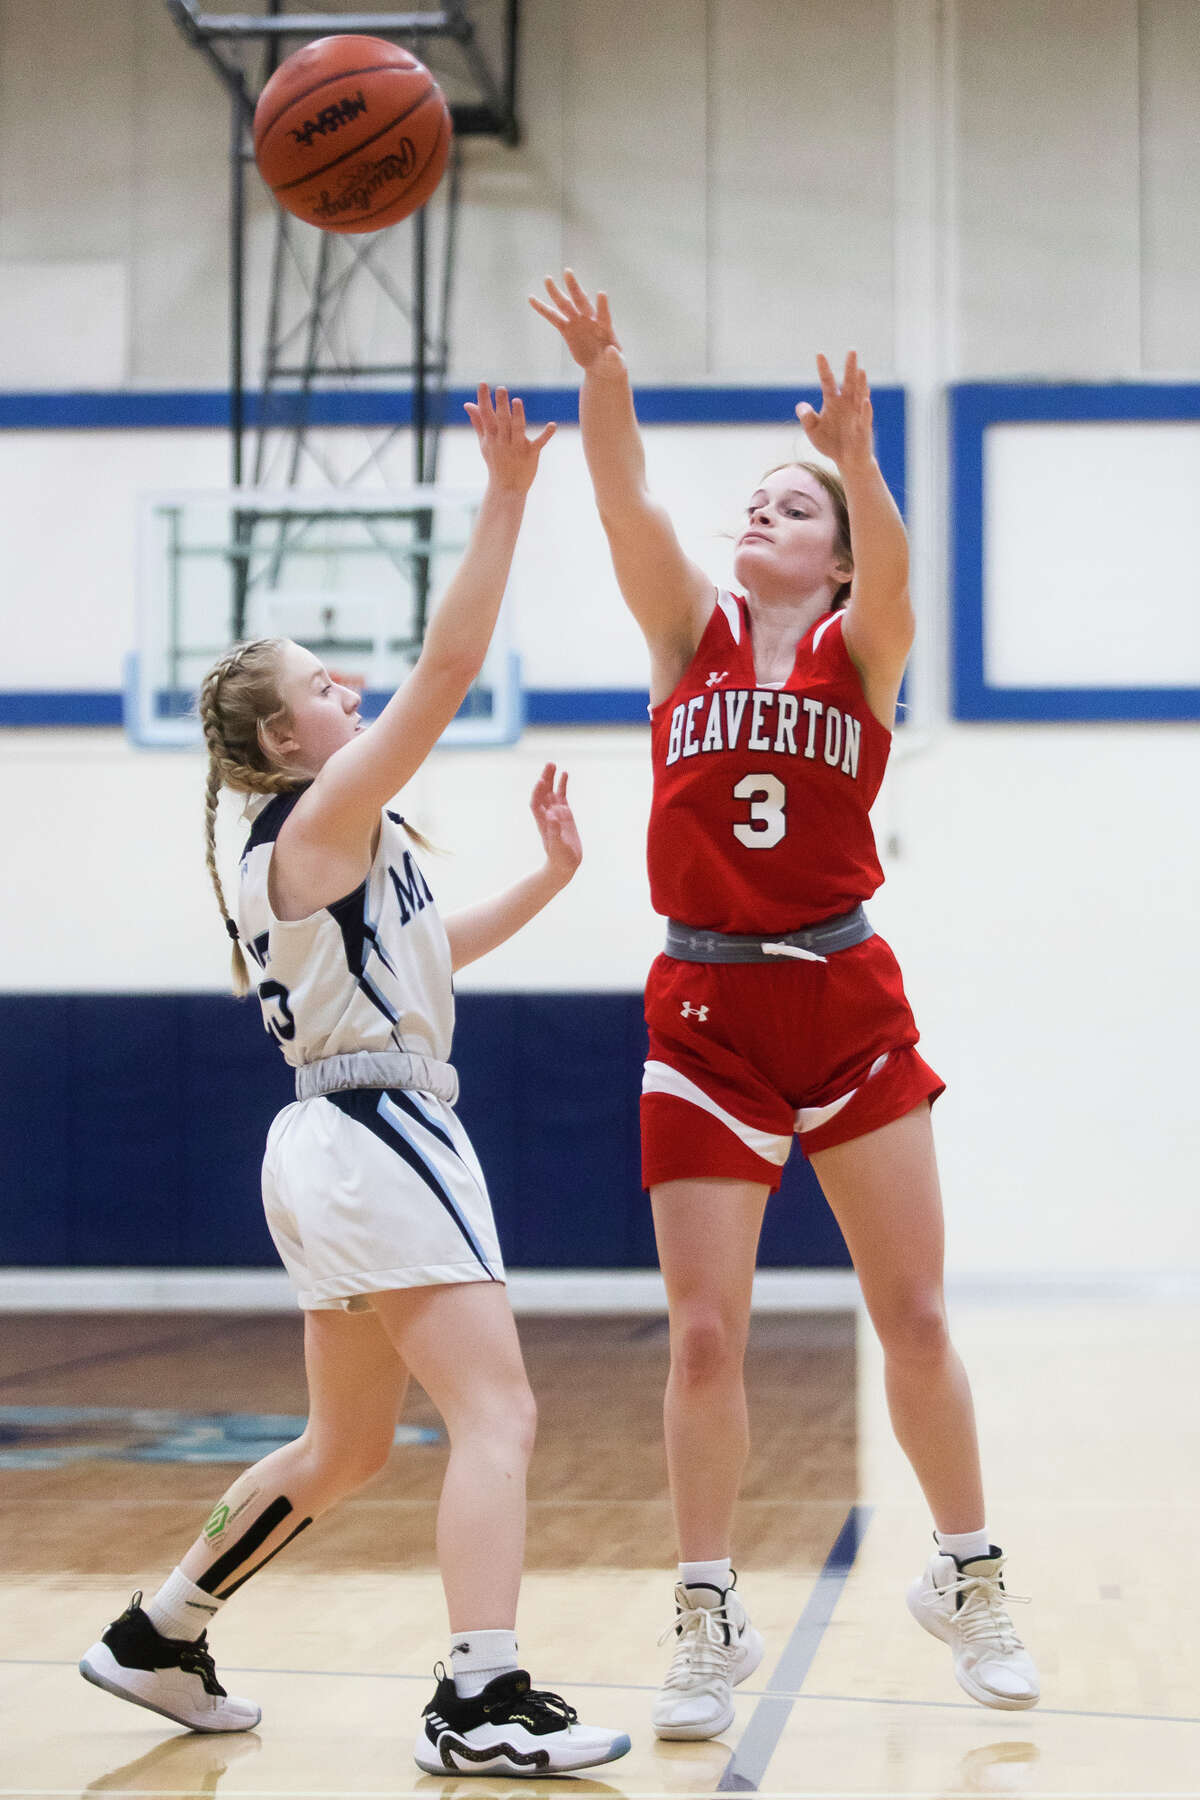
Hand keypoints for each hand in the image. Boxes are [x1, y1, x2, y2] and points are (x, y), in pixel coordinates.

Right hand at [464, 383, 555, 492]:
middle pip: (501, 420)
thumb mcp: (485, 442)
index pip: (486, 415)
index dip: (484, 399)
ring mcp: (516, 448)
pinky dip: (546, 435)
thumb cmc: (495, 462)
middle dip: (501, 405)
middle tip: (501, 388)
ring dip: (517, 415)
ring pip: (517, 429)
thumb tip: (468, 404)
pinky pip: (539, 443)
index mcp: (491, 437)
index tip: (483, 384)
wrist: (506, 488)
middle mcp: (502, 441)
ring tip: (517, 401)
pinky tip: (553, 425)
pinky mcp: (531, 454)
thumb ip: (478, 422)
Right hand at [529, 270, 624, 376]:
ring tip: (547, 279)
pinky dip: (543, 309)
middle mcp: (590, 319)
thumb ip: (614, 357)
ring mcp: (577, 322)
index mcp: (605, 327)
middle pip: (581, 301)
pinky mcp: (567, 329)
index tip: (601, 294)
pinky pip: (553, 317)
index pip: (604, 314)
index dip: (602, 305)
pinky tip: (532, 299)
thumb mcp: (616, 364)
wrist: (601, 366)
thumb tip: (611, 351)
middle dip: (574, 287)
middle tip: (568, 272)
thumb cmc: (612, 363)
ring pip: (565, 305)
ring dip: (556, 293)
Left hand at [530, 763, 580, 882]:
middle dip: (544, 779)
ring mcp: (555, 813)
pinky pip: (562, 796)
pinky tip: (565, 774)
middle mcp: (547, 814)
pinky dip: (562, 785)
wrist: (564, 864)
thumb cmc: (560, 858)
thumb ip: (554, 831)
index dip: (537, 792)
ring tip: (553, 764)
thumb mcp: (558, 846)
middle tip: (549, 764)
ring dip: (551, 778)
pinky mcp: (564, 814)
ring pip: (551, 791)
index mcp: (543, 822)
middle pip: (542, 793)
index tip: (541, 781)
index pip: (536, 803)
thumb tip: (552, 815)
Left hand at [795, 352, 873, 471]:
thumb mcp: (814, 431)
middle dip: (850, 367)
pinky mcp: (864, 427)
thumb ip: (807, 418)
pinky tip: (865, 400)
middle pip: (849, 382)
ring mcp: (857, 413)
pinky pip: (865, 417)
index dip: (824, 369)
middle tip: (852, 350)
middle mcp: (847, 403)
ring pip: (860, 395)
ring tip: (861, 371)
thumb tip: (800, 405)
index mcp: (833, 401)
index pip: (828, 382)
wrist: (846, 460)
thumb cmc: (831, 443)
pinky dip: (865, 409)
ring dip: (861, 383)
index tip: (820, 354)